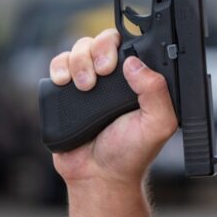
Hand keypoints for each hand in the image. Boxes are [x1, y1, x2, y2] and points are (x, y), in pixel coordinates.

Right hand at [48, 28, 177, 186]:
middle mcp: (115, 77)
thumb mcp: (157, 125)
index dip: (125, 46)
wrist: (97, 176)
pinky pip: (58, 63)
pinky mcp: (67, 90)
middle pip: (103, 40)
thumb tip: (135, 63)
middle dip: (99, 50)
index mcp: (140, 80)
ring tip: (84, 86)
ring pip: (80, 47)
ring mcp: (90, 81)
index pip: (133, 46)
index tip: (118, 63)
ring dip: (79, 61)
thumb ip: (156, 93)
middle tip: (102, 72)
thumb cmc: (130, 153)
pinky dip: (59, 66)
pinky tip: (64, 82)